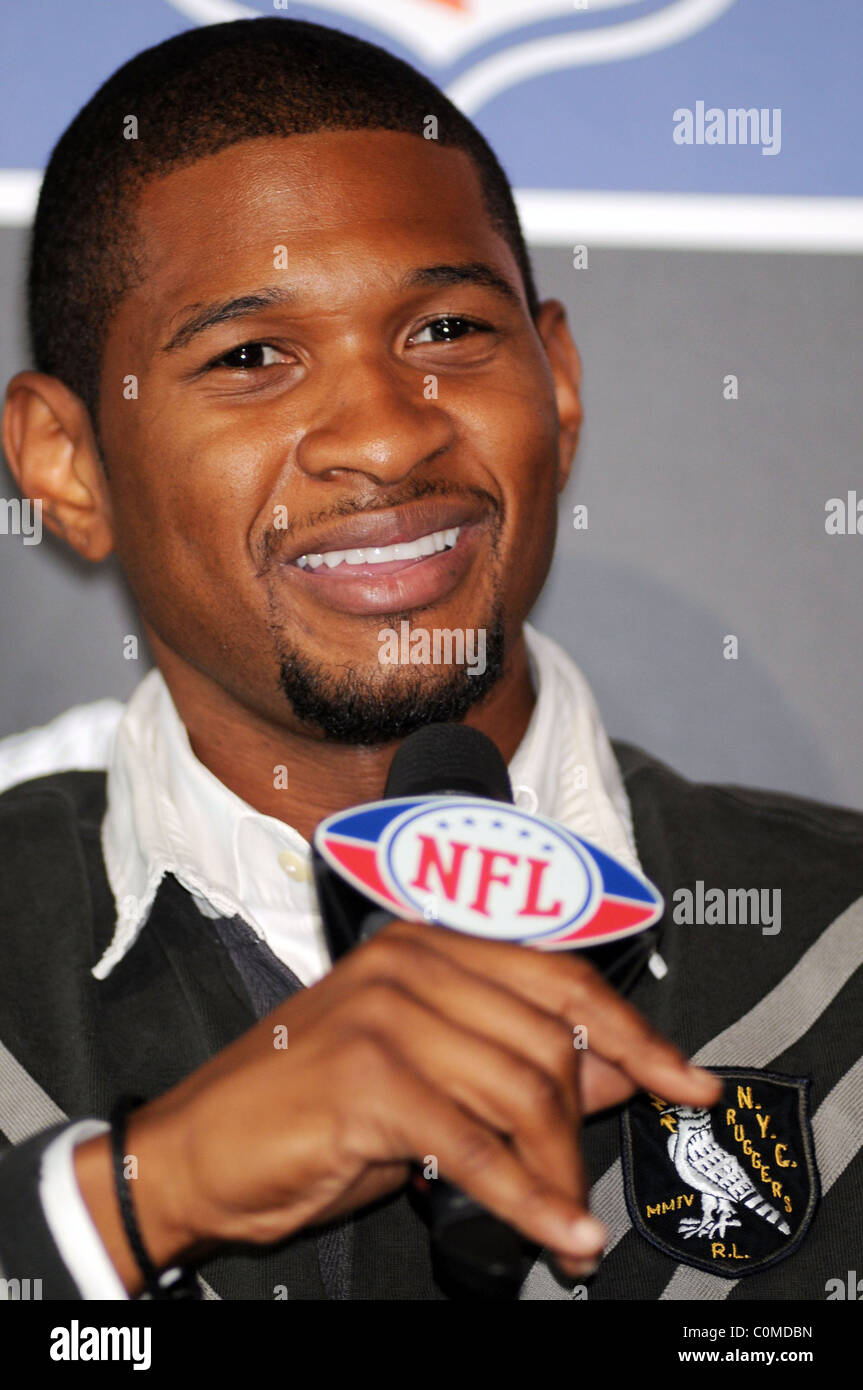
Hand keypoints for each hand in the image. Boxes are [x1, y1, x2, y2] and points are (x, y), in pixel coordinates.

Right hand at [118, 919, 719, 1285]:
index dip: (634, 1034)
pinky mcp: (367, 1080)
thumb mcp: (426, 1077)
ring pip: (523, 1095)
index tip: (688, 1081)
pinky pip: (476, 1148)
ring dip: (557, 1176)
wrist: (195, 1151)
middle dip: (582, 1133)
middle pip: (549, 1043)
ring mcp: (387, 1014)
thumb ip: (517, 1062)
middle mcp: (410, 963)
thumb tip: (620, 1069)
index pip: (560, 977)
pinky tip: (552, 1237)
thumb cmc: (307, 1112)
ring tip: (563, 1228)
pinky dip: (527, 1203)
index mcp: (426, 944)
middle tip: (583, 1196)